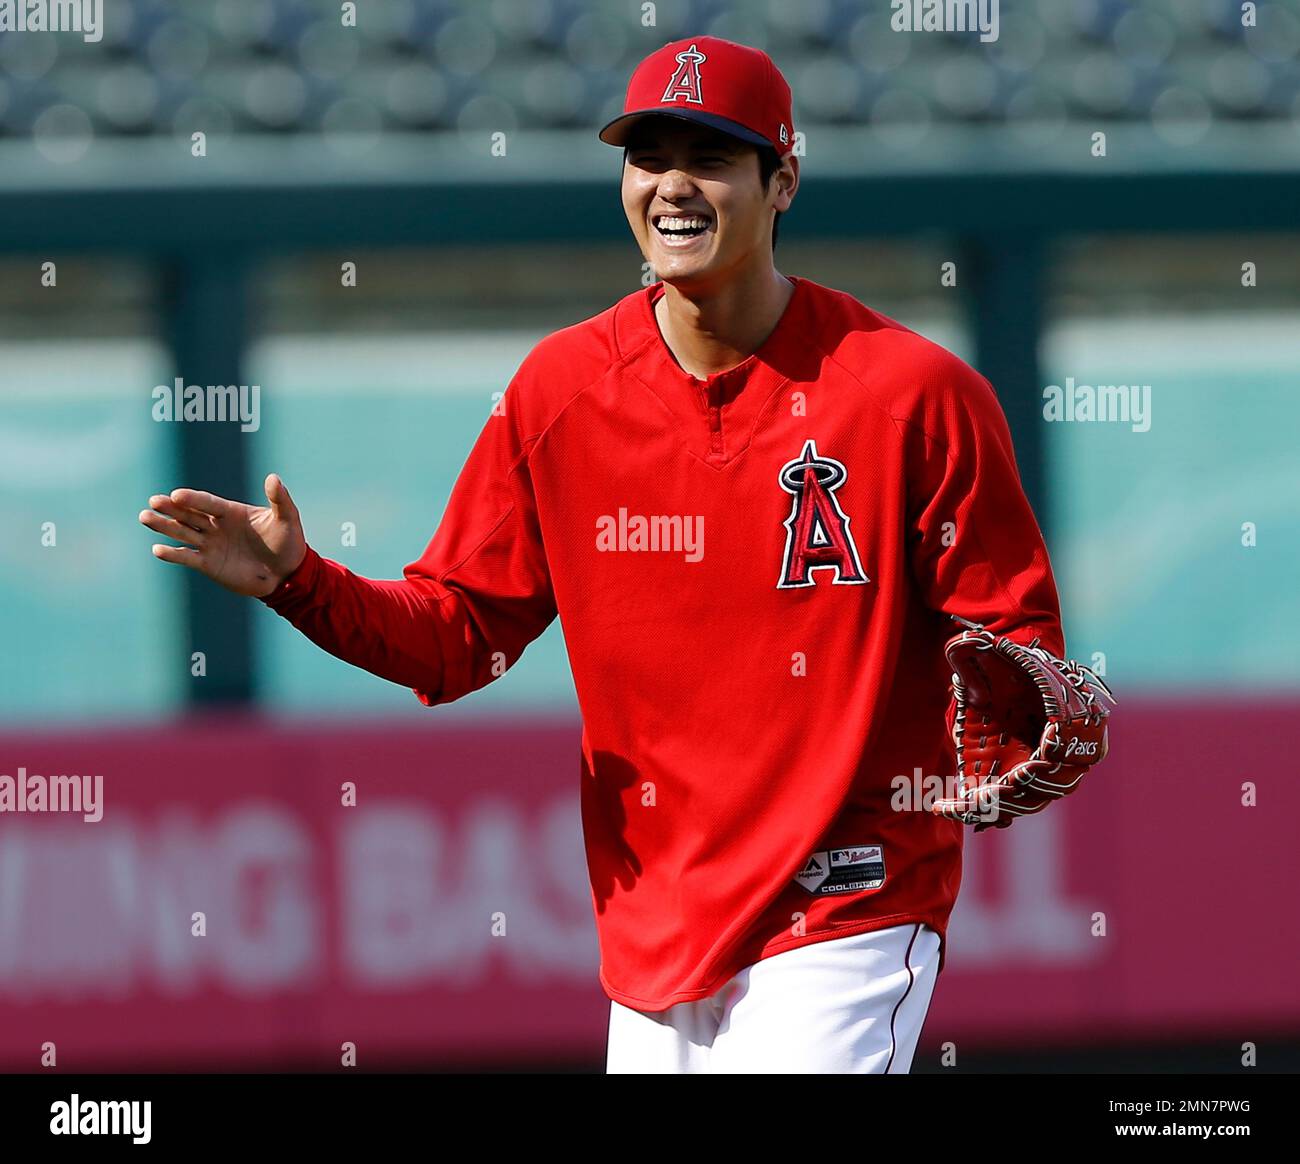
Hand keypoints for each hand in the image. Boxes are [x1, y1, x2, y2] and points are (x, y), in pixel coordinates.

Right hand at [139, 473, 307, 597]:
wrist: (288, 573)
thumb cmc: (288, 543)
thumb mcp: (287, 519)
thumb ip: (279, 499)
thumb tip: (273, 477)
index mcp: (231, 512)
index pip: (208, 503)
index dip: (193, 499)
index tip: (177, 494)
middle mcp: (216, 526)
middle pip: (189, 514)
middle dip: (171, 508)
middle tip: (153, 501)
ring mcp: (211, 545)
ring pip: (183, 533)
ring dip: (165, 526)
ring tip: (145, 517)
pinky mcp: (209, 564)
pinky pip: (188, 557)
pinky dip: (173, 554)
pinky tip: (158, 549)